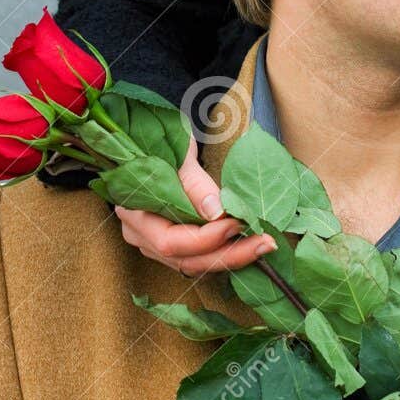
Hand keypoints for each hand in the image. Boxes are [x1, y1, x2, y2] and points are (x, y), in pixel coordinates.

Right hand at [114, 135, 277, 277]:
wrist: (151, 136)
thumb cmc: (160, 138)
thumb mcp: (177, 152)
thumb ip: (194, 183)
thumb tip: (216, 213)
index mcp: (133, 211)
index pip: (170, 241)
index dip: (207, 238)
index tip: (239, 223)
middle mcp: (139, 233)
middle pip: (185, 259)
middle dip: (229, 255)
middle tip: (266, 242)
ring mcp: (152, 242)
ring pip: (193, 264)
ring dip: (230, 258)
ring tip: (262, 244)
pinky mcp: (172, 241)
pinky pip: (197, 257)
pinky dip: (223, 253)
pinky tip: (247, 244)